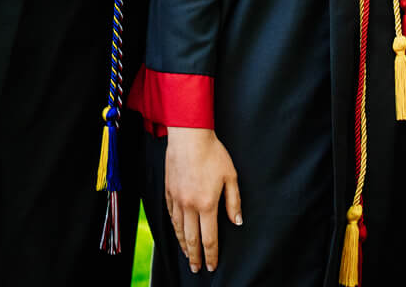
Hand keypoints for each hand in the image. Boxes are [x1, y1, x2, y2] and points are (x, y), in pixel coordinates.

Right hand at [165, 126, 241, 273]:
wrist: (189, 137)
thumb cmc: (213, 154)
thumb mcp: (231, 177)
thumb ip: (234, 202)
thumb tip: (237, 222)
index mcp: (207, 204)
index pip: (209, 238)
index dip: (211, 255)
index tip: (211, 266)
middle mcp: (189, 205)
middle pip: (191, 239)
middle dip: (194, 256)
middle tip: (196, 269)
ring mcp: (176, 199)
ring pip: (178, 229)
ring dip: (183, 245)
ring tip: (187, 256)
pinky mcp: (168, 191)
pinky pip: (170, 215)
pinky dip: (174, 227)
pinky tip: (177, 232)